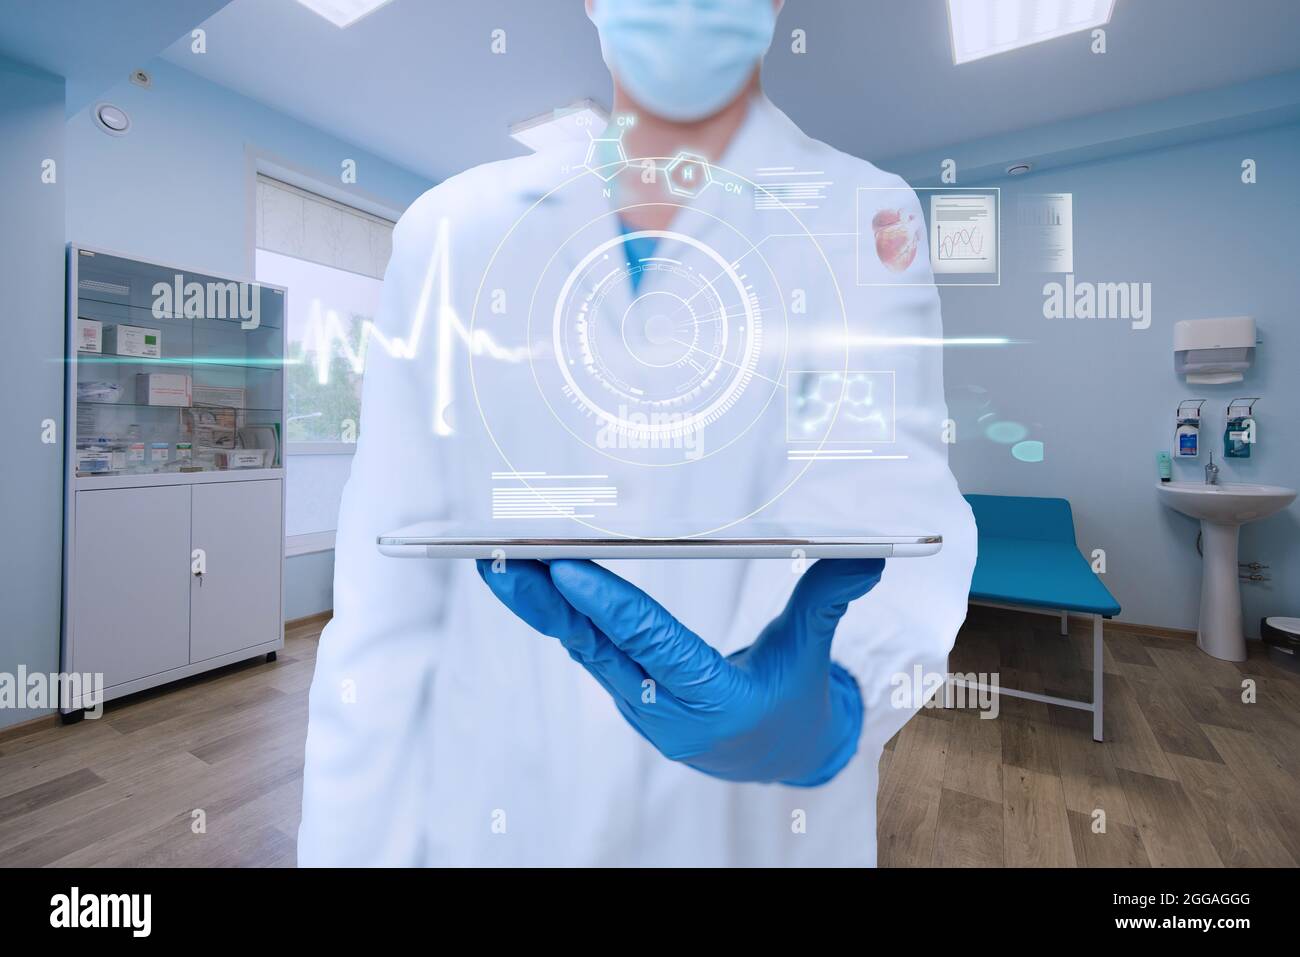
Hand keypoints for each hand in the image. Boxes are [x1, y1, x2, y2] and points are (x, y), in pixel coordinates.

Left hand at [475, 557, 883, 785]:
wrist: (777, 754)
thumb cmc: (795, 698)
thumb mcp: (811, 652)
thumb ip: (827, 597)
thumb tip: (866, 553)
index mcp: (712, 701)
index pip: (652, 646)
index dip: (608, 606)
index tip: (562, 568)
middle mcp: (665, 710)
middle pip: (597, 648)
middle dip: (546, 602)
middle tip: (499, 559)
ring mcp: (639, 706)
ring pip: (582, 649)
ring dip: (540, 606)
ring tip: (499, 562)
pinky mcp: (628, 696)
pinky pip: (587, 652)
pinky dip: (559, 617)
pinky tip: (529, 583)